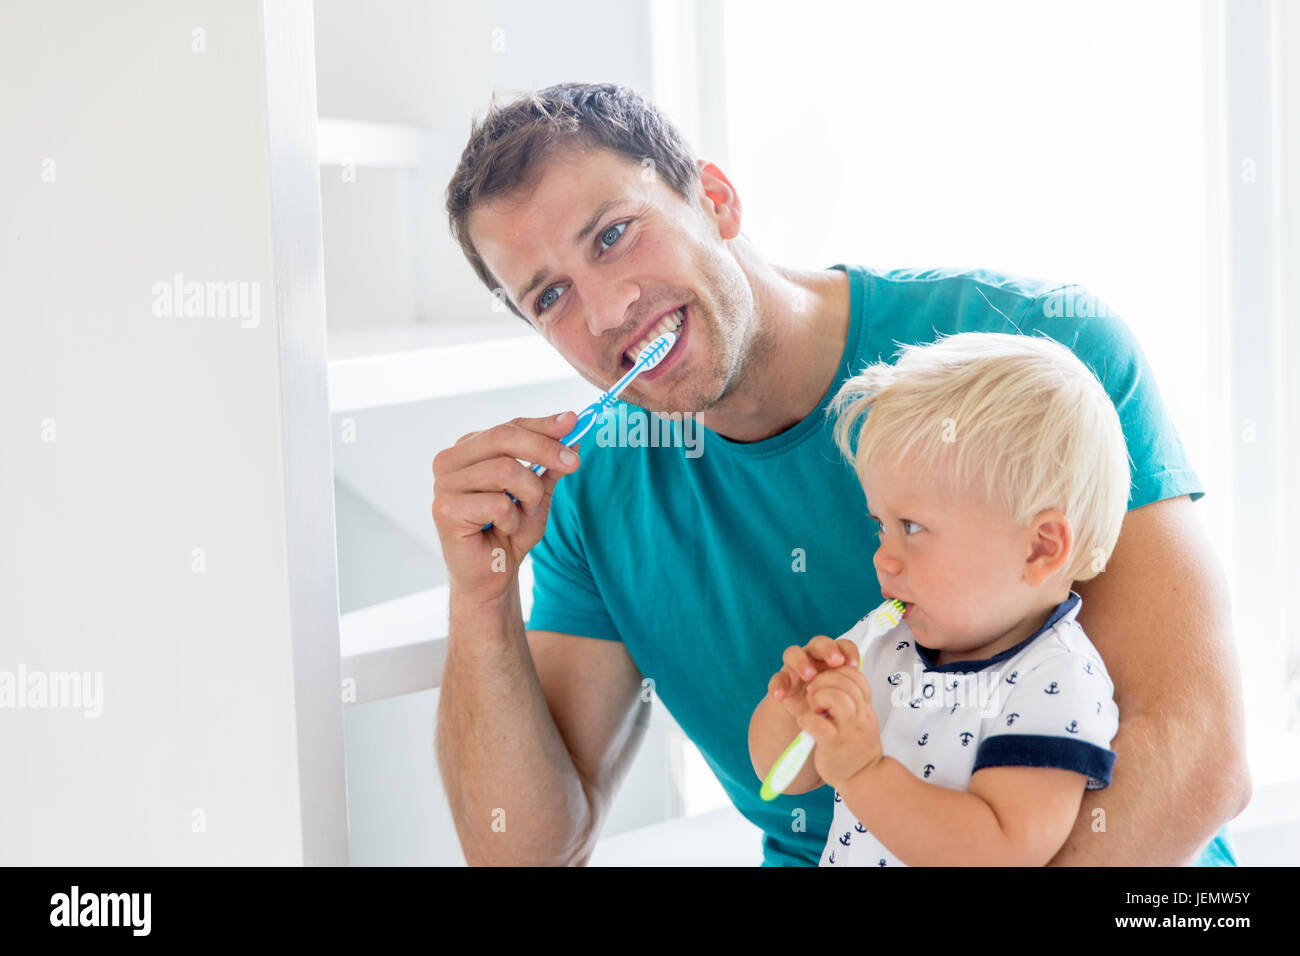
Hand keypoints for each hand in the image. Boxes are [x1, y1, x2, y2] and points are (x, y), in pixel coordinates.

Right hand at [431, 412, 581, 605]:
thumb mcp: (538, 493)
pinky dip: (512, 520)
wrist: (492, 577)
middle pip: (504, 437)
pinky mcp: (444, 510)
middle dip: (545, 448)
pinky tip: (502, 531)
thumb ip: (550, 464)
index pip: (509, 426)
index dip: (543, 424)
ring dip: (529, 496)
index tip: (573, 422)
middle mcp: (450, 461)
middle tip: (573, 463)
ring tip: (523, 515)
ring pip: (505, 470)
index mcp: (468, 450)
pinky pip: (498, 503)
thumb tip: (571, 433)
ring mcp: (443, 484)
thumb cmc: (509, 533)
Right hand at [768, 635, 861, 721]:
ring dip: (801, 662)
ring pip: (793, 653)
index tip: (855, 664)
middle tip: (835, 661)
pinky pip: (777, 678)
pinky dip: (777, 686)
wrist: (809, 715)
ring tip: (809, 676)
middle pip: (818, 643)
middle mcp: (813, 656)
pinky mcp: (782, 680)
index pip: (841, 645)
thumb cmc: (829, 698)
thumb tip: (861, 681)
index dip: (848, 650)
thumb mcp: (842, 692)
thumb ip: (850, 684)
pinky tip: (780, 695)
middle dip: (827, 649)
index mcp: (832, 656)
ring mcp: (795, 666)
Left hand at [797, 665, 883, 790]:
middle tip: (813, 693)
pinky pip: (818, 724)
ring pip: (836, 698)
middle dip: (823, 681)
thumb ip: (852, 700)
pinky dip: (806, 719)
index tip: (826, 681)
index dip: (837, 672)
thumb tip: (833, 678)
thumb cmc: (856, 746)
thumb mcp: (861, 719)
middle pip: (845, 682)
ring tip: (813, 708)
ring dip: (818, 698)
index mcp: (865, 707)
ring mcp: (848, 730)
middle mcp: (861, 716)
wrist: (864, 778)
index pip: (856, 676)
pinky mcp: (833, 745)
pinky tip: (805, 723)